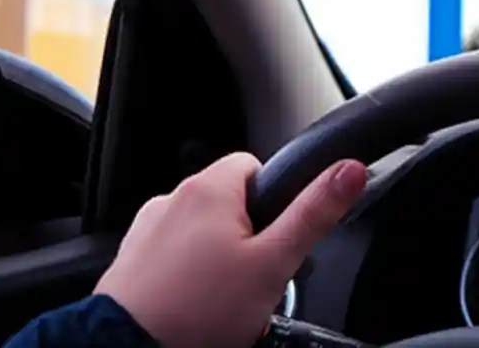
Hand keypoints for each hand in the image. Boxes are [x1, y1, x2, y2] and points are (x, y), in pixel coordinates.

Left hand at [95, 152, 367, 347]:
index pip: (254, 166)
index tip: (278, 235)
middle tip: (256, 278)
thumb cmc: (197, 313)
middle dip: (249, 237)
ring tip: (224, 299)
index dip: (276, 200)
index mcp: (208, 189)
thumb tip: (349, 170)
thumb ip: (313, 213)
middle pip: (230, 204)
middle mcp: (171, 200)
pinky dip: (186, 277)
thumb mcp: (274, 263)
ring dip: (217, 258)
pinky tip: (194, 306)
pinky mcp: (129, 263)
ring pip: (201, 234)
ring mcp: (146, 231)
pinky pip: (172, 259)